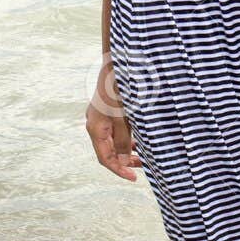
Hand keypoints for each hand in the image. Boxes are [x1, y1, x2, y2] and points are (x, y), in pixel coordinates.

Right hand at [86, 55, 142, 180]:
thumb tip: (124, 162)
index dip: (119, 170)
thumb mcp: (124, 118)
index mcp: (95, 128)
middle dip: (125, 160)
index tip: (134, 178)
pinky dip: (127, 137)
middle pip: (108, 150)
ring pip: (113, 140)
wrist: (117, 62)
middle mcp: (95, 123)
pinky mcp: (108, 110)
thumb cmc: (119, 89)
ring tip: (144, 154)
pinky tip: (140, 138)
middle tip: (144, 166)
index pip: (105, 158)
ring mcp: (100, 116)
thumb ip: (124, 141)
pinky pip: (116, 130)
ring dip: (127, 149)